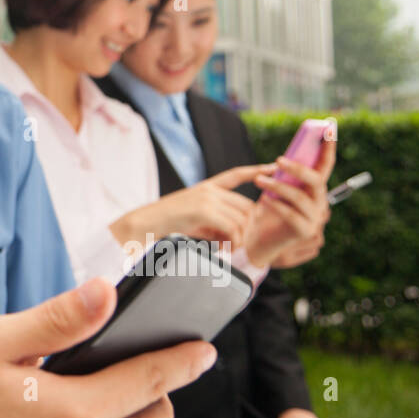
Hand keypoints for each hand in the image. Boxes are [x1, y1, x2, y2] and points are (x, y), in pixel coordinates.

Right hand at [0, 277, 217, 417]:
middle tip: (158, 358)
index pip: (148, 381)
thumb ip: (57, 319)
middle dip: (163, 388)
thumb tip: (107, 292)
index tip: (204, 347)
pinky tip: (88, 406)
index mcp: (71, 410)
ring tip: (125, 381)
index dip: (182, 360)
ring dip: (139, 413)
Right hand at [110, 164, 276, 248]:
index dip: (254, 170)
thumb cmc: (169, 225)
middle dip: (248, 227)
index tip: (272, 166)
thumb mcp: (196, 219)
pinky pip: (232, 228)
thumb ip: (217, 222)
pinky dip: (232, 243)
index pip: (235, 175)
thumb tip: (236, 236)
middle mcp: (209, 189)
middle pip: (246, 207)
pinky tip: (224, 251)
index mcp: (206, 187)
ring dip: (239, 240)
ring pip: (241, 220)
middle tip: (239, 245)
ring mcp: (207, 197)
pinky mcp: (204, 209)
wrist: (146, 223)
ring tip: (228, 251)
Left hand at [245, 137, 336, 266]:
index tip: (329, 127)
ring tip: (258, 180)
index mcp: (315, 189)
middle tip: (279, 160)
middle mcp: (320, 203)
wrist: (257, 239)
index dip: (328, 147)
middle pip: (316, 181)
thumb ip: (285, 174)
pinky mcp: (304, 231)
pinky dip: (276, 205)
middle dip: (298, 169)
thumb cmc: (266, 209)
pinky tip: (263, 200)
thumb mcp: (276, 187)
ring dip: (278, 186)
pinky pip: (291, 214)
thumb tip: (283, 159)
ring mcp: (315, 219)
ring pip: (300, 197)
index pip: (325, 165)